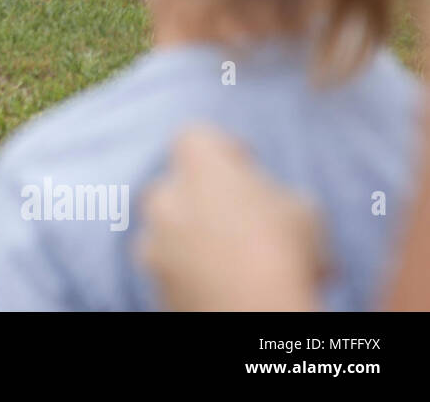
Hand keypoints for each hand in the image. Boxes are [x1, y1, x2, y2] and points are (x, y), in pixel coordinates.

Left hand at [139, 128, 324, 310]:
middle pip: (180, 184)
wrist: (249, 318)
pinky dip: (193, 270)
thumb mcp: (304, 211)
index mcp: (198, 167)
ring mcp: (151, 241)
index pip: (196, 136)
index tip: (247, 163)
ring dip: (200, 237)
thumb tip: (273, 205)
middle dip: (209, 197)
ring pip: (173, 229)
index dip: (224, 148)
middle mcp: (163, 198)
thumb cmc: (283, 254)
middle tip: (249, 219)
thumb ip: (276, 194)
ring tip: (247, 262)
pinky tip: (231, 286)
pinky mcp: (150, 280)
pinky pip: (171, 265)